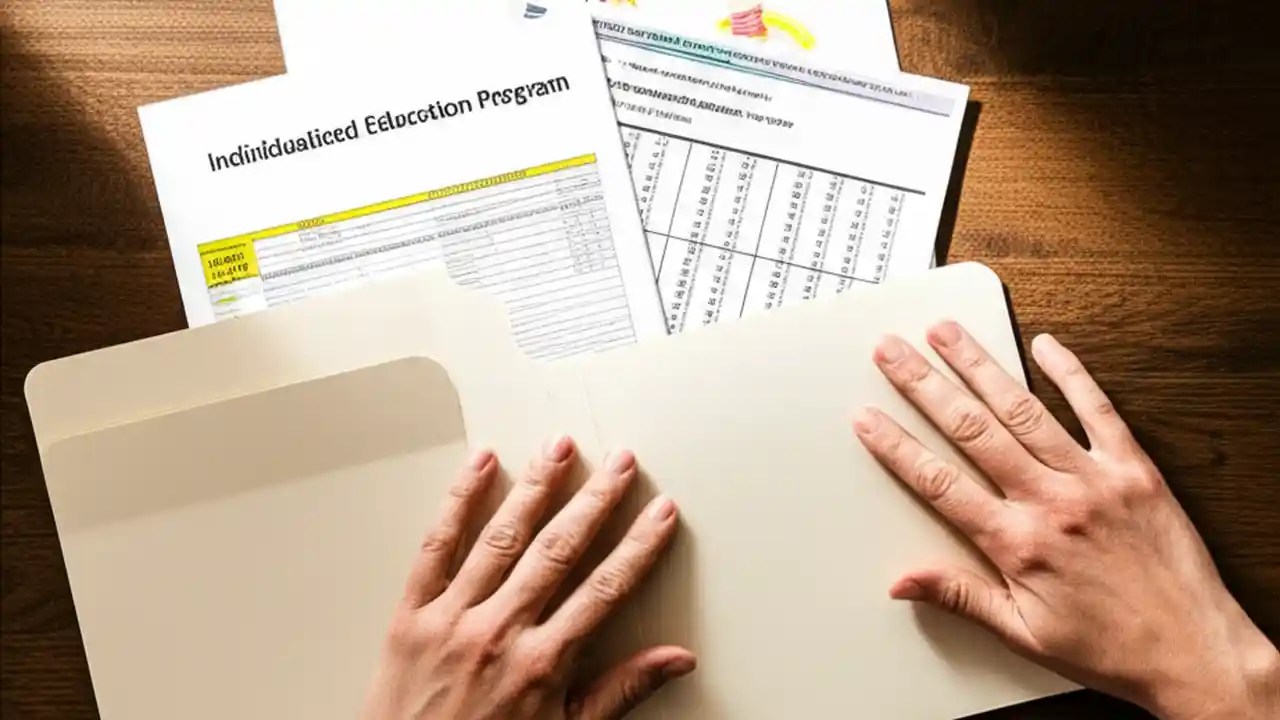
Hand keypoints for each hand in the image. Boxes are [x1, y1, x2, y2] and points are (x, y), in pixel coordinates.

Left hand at [361, 437, 693, 719]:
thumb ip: (622, 691)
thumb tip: (677, 660)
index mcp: (541, 664)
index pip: (605, 589)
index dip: (639, 546)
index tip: (661, 513)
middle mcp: (498, 632)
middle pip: (559, 549)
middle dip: (596, 500)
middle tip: (622, 462)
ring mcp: (452, 618)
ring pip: (502, 536)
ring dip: (536, 487)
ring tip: (561, 448)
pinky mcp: (411, 614)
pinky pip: (435, 545)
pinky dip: (459, 501)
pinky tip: (481, 466)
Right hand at [853, 323, 1278, 719]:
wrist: (1195, 652)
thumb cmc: (1111, 649)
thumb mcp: (1024, 634)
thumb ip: (961, 596)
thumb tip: (901, 582)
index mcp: (1018, 544)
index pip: (939, 482)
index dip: (896, 446)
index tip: (868, 417)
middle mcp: (1051, 502)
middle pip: (972, 431)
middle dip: (925, 386)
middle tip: (892, 352)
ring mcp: (1093, 479)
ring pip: (1023, 410)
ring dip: (980, 367)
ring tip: (948, 333)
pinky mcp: (1134, 469)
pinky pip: (1098, 409)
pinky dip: (1070, 373)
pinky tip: (1044, 344)